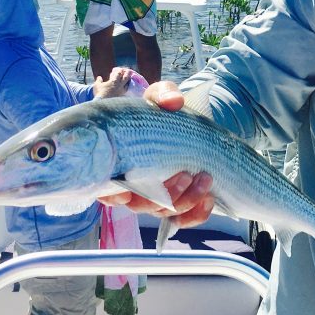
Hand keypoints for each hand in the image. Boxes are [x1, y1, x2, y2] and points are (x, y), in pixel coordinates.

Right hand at [91, 67, 133, 97]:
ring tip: (128, 79)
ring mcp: (121, 91)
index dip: (120, 70)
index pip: (119, 74)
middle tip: (129, 71)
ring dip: (128, 80)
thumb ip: (99, 80)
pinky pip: (126, 91)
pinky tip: (125, 88)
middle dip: (127, 73)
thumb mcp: (97, 85)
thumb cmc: (99, 93)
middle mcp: (119, 85)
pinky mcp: (122, 97)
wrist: (103, 104)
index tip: (121, 69)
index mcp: (114, 81)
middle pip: (126, 78)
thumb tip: (99, 77)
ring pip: (127, 84)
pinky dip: (127, 88)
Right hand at [96, 82, 215, 227]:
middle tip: (185, 174)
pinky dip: (197, 214)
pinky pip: (184, 220)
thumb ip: (163, 93)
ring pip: (163, 213)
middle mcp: (134, 186)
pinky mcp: (178, 206)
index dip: (112, 195)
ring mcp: (156, 198)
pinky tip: (209, 198)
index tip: (126, 190)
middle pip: (139, 205)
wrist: (189, 124)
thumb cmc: (163, 113)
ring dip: (185, 200)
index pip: (105, 188)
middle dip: (164, 195)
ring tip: (205, 177)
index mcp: (119, 162)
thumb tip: (173, 102)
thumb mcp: (160, 97)